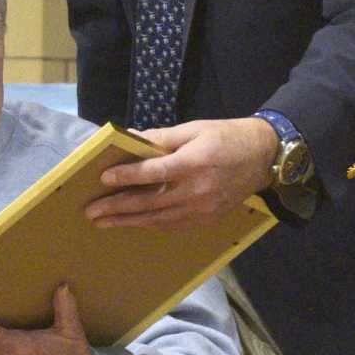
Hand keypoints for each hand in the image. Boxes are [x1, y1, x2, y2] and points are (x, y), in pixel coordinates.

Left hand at [84, 118, 277, 229]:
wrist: (264, 157)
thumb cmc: (226, 137)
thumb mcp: (194, 129)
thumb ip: (161, 138)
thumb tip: (131, 139)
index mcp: (193, 163)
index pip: (152, 173)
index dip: (126, 176)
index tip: (103, 179)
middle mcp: (197, 191)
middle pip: (149, 203)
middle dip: (117, 208)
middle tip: (91, 212)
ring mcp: (202, 209)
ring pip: (158, 219)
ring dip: (128, 222)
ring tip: (103, 222)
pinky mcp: (206, 219)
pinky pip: (172, 225)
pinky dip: (150, 225)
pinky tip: (132, 223)